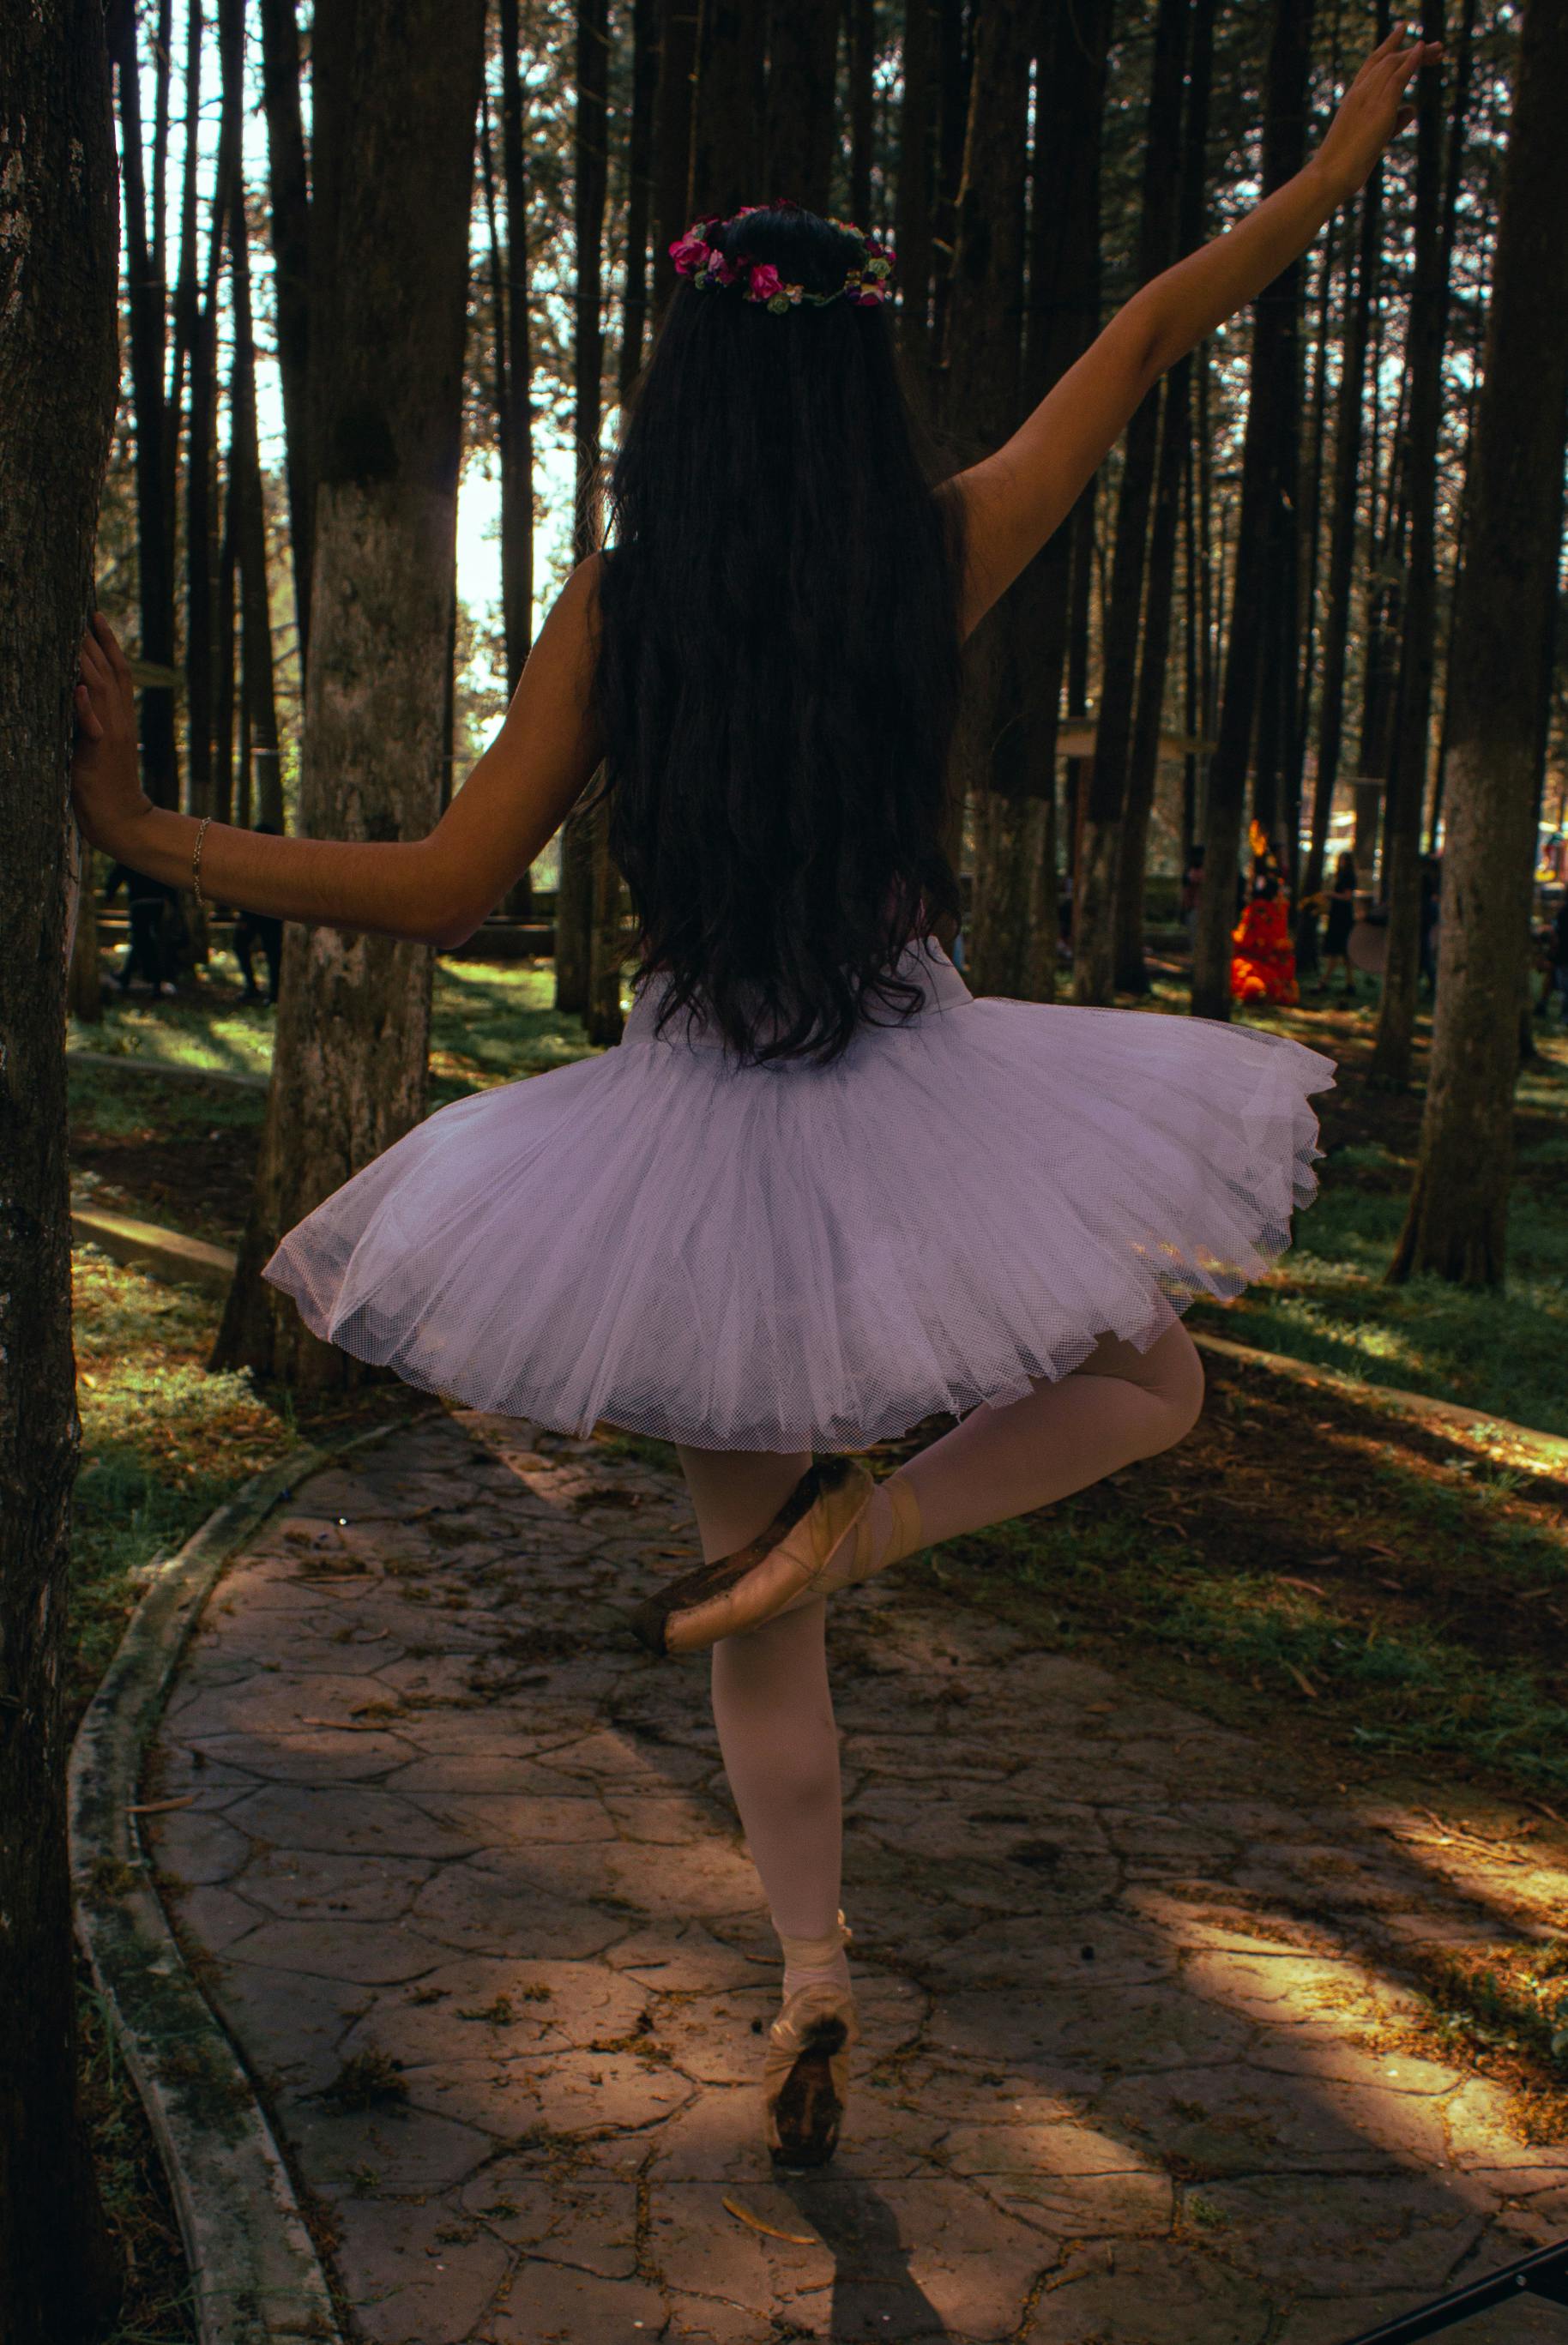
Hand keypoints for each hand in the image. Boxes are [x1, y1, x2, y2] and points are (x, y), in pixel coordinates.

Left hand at [72, 613, 151, 852]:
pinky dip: (86, 708)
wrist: (123, 822)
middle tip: (82, 611)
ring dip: (89, 663)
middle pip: (111, 673)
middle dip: (96, 641)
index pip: (118, 672)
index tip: (94, 614)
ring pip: (102, 691)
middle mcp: (120, 722)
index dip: (107, 642)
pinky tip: (78, 689)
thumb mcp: (97, 746)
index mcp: (121, 718)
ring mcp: (112, 737)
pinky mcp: (100, 756)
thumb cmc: (105, 787)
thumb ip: (90, 720)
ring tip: (77, 635)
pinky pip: (94, 728)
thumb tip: (74, 695)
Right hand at [1314, 27, 1442, 202]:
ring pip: (1395, 65)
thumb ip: (1393, 120)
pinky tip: (1423, 50)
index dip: (1389, 45)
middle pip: (1388, 60)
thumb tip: (1411, 108)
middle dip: (1412, 50)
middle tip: (1437, 48)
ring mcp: (1368, 99)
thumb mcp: (1373, 138)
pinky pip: (1398, 78)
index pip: (1372, 63)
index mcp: (1353, 98)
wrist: (1329, 175)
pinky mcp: (1379, 109)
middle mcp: (1360, 93)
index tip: (1403, 31)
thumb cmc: (1343, 165)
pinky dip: (1411, 61)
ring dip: (1420, 54)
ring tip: (1440, 50)